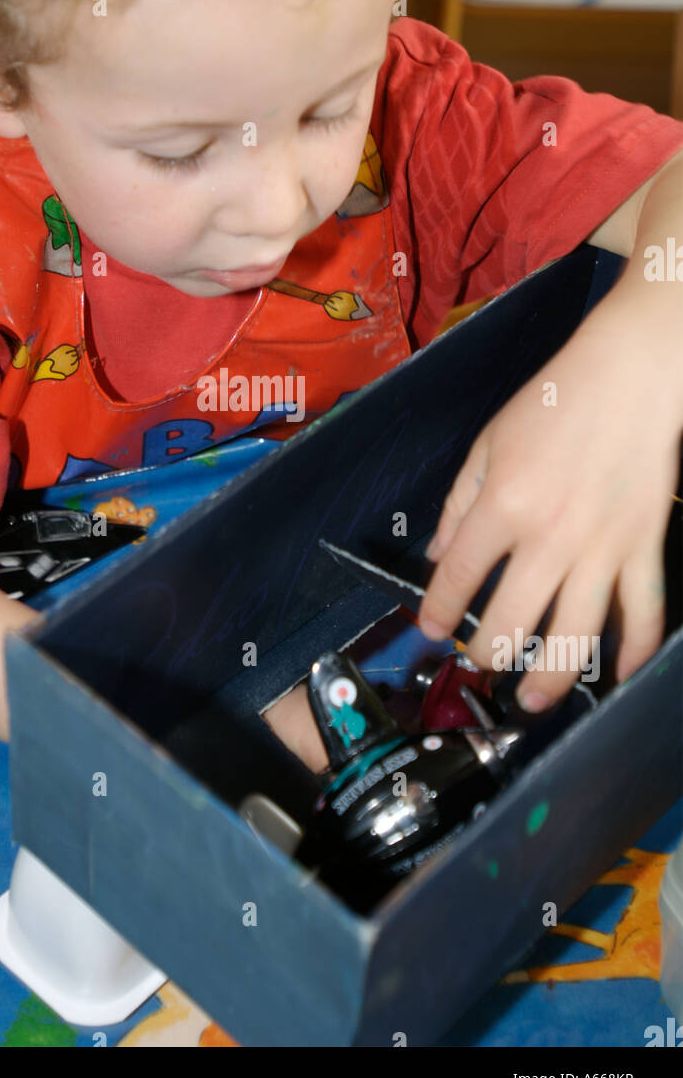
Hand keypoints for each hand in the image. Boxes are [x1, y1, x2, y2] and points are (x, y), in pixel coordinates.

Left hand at [417, 304, 680, 710]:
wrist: (630, 377)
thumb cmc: (554, 403)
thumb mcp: (488, 445)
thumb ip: (458, 504)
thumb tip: (436, 557)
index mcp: (502, 506)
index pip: (457, 578)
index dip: (439, 613)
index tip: (433, 631)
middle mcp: (548, 537)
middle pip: (511, 622)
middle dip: (489, 656)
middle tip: (482, 665)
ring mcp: (601, 548)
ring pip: (575, 637)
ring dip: (550, 678)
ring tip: (532, 700)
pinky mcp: (643, 547)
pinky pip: (642, 612)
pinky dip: (633, 653)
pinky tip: (617, 679)